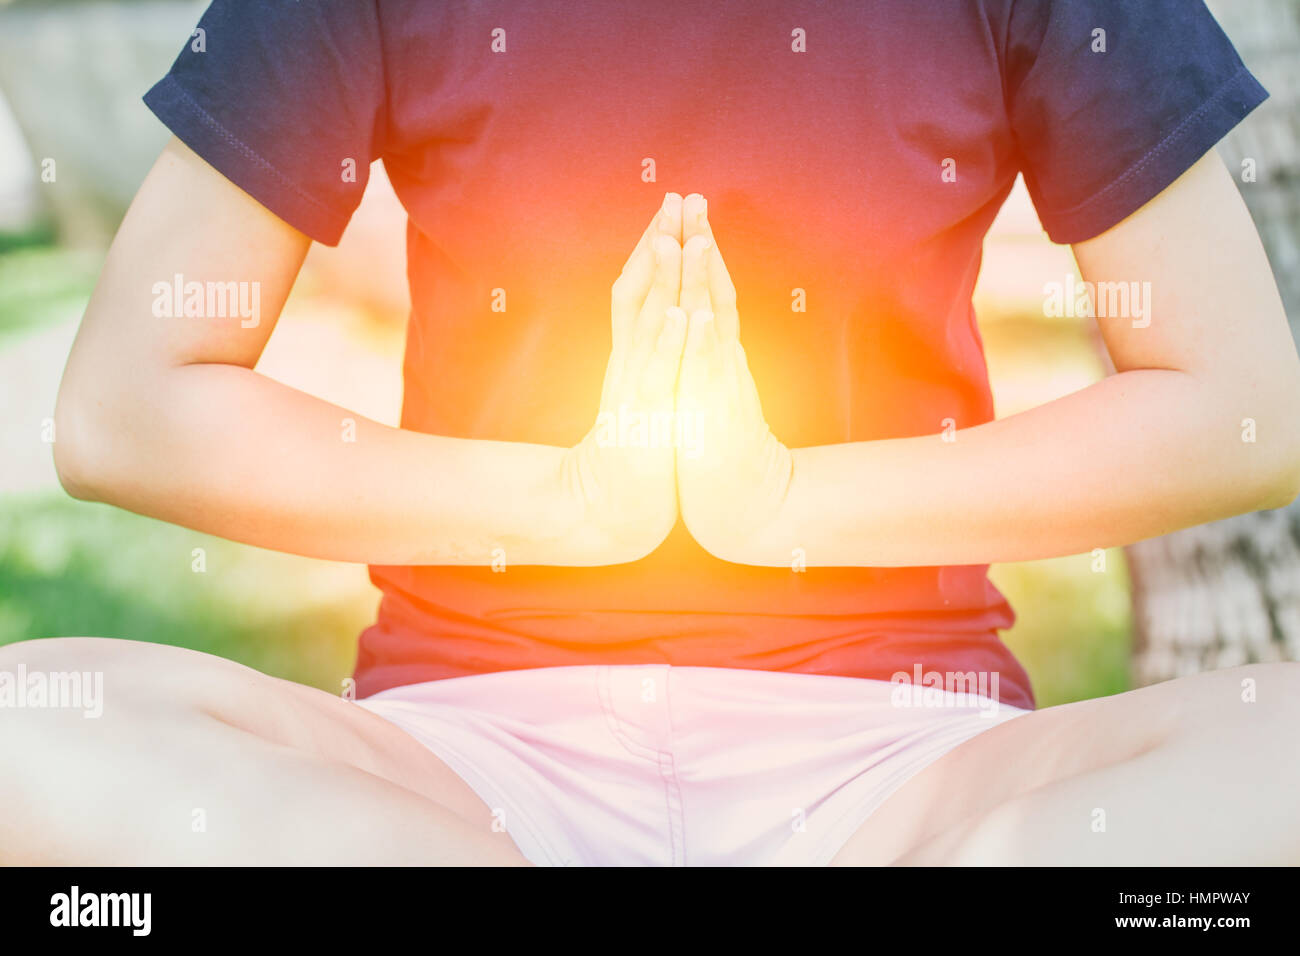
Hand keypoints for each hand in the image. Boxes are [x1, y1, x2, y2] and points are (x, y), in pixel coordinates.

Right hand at [561, 193, 688, 561]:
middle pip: (639, 293)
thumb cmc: (632, 452)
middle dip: (658, 243)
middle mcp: (628, 365)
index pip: (638, 289)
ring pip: (646, 327)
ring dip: (660, 282)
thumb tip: (657, 316)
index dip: (654, 244)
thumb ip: (644, 355)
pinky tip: (681, 315)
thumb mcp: (639, 393)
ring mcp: (633, 391)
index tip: (672, 203)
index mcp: (630, 357)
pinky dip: (668, 345)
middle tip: (675, 197)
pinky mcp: (644, 422)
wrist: (607, 512)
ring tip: (672, 239)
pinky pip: (657, 377)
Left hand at [675, 194, 792, 561]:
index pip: (709, 290)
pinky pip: (707, 375)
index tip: (688, 206)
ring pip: (714, 325)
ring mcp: (721, 386)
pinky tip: (695, 314)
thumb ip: (715, 354)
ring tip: (700, 239)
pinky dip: (701, 343)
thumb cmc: (724, 448)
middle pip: (715, 293)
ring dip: (706, 283)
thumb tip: (710, 318)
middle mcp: (723, 362)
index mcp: (718, 355)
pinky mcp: (714, 416)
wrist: (747, 504)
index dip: (700, 248)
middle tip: (694, 198)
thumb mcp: (715, 390)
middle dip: (703, 244)